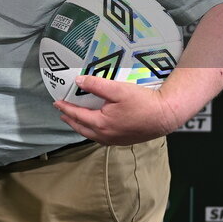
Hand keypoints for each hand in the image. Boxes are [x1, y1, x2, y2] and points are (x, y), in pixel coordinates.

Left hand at [54, 75, 180, 145]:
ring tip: (75, 120)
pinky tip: (96, 126)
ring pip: (92, 135)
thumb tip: (78, 81)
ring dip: (82, 127)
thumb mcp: (117, 89)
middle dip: (71, 120)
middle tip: (62, 113)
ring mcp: (116, 140)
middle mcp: (106, 135)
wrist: (166, 115)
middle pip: (82, 129)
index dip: (65, 108)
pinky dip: (93, 131)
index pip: (77, 115)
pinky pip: (102, 138)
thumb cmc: (143, 102)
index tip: (56, 103)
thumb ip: (96, 85)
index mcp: (102, 124)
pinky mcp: (125, 140)